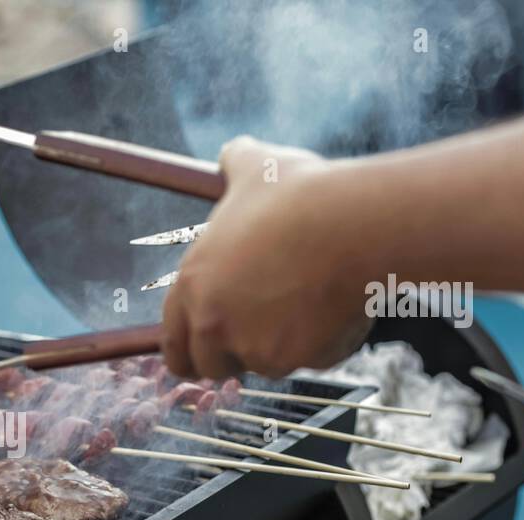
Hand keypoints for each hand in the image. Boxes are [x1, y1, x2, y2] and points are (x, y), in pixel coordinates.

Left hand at [160, 136, 375, 378]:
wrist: (350, 223)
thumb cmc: (299, 193)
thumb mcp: (255, 166)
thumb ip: (234, 163)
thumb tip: (232, 150)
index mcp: (192, 286)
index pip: (173, 345)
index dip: (190, 350)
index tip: (207, 350)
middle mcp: (213, 323)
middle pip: (212, 366)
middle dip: (234, 356)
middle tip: (262, 332)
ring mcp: (253, 346)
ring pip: (266, 363)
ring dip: (283, 345)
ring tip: (308, 299)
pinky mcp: (294, 359)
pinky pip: (310, 360)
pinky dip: (323, 343)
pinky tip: (337, 305)